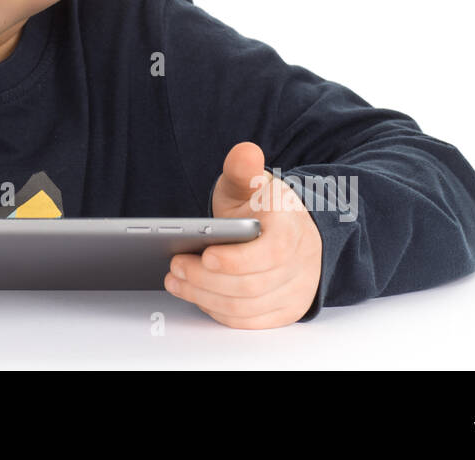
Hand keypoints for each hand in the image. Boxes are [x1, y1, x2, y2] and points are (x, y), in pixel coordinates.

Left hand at [164, 141, 321, 328]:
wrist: (293, 232)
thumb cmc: (267, 209)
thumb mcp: (253, 182)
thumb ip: (244, 169)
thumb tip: (246, 153)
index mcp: (291, 228)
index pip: (270, 254)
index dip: (236, 260)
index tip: (205, 255)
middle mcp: (299, 264)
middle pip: (250, 286)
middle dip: (206, 279)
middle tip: (175, 267)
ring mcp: (294, 291)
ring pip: (246, 307)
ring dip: (205, 297)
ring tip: (175, 281)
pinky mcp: (283, 311)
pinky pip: (248, 321)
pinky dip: (218, 312)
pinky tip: (195, 296)